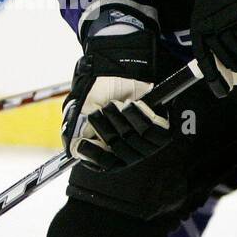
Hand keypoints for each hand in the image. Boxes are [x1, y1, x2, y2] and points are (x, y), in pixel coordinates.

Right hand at [62, 28, 170, 171]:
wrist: (116, 71)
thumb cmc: (99, 92)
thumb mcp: (81, 113)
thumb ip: (76, 134)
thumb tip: (77, 151)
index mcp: (109, 150)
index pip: (107, 165)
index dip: (97, 156)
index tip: (86, 142)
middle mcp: (128, 150)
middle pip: (121, 152)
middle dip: (108, 128)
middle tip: (104, 110)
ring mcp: (145, 141)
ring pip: (135, 140)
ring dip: (122, 118)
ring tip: (117, 104)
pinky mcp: (161, 129)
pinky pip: (152, 130)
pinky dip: (138, 114)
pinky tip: (132, 103)